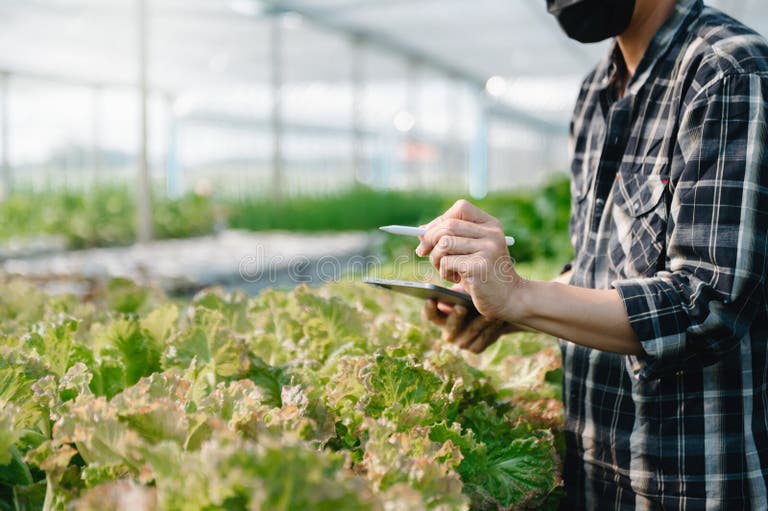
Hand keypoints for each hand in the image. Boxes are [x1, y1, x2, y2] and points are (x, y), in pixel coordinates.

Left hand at [416, 200, 524, 320]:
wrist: (510, 299)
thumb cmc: (485, 275)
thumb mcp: (470, 252)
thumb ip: (451, 238)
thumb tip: (420, 231)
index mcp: (491, 225)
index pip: (461, 208)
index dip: (441, 219)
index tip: (429, 234)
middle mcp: (492, 234)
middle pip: (448, 226)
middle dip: (429, 239)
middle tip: (423, 252)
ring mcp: (487, 249)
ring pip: (444, 243)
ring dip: (436, 258)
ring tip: (445, 269)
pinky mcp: (479, 266)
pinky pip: (447, 262)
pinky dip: (444, 272)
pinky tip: (456, 279)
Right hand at [422, 286, 517, 352]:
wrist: (496, 314)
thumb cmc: (476, 299)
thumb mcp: (466, 293)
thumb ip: (458, 292)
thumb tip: (451, 291)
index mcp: (441, 318)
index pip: (430, 315)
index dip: (429, 309)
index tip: (431, 299)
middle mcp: (448, 333)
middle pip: (450, 326)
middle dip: (455, 316)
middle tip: (461, 307)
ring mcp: (461, 342)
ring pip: (470, 331)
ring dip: (480, 321)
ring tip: (489, 312)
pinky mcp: (475, 348)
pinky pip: (482, 339)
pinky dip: (491, 329)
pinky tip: (498, 320)